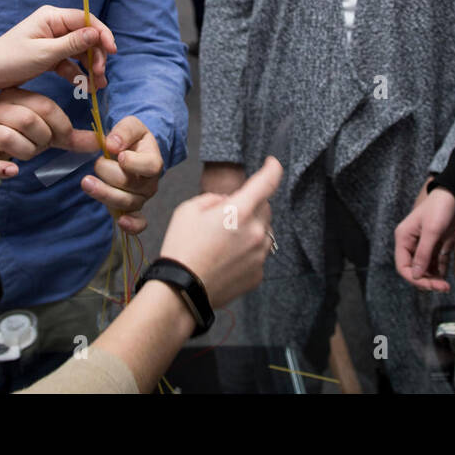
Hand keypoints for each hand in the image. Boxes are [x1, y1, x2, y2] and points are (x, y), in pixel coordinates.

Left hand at [0, 5, 115, 94]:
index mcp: (52, 17)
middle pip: (86, 37)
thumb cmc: (10, 60)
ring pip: (80, 52)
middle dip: (96, 56)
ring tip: (97, 86)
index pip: (86, 20)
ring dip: (90, 68)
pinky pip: (69, 62)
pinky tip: (84, 86)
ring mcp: (52, 40)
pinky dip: (77, 74)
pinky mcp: (49, 55)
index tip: (113, 51)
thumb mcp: (45, 53)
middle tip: (101, 75)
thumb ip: (73, 44)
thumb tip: (96, 33)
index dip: (102, 34)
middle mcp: (54, 25)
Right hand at [0, 87, 101, 178]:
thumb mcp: (48, 132)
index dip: (61, 125)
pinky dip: (0, 169)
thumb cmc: (22, 136)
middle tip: (40, 146)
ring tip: (25, 154)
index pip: (46, 105)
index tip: (62, 136)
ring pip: (12, 139)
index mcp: (17, 96)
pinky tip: (12, 172)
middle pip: (29, 120)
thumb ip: (72, 136)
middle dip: (42, 140)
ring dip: (26, 153)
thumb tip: (103, 141)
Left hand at [81, 116, 162, 234]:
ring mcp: (141, 197)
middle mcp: (150, 182)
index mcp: (153, 160)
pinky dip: (132, 226)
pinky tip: (121, 222)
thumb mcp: (131, 125)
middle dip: (109, 173)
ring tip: (86, 182)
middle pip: (131, 185)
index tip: (120, 155)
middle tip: (97, 162)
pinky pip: (137, 223)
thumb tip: (112, 145)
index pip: (150, 165)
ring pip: (126, 202)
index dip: (134, 163)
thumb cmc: (132, 138)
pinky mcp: (131, 209)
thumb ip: (123, 131)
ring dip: (104, 193)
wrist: (133, 151)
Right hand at [158, 156, 282, 307]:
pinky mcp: (257, 274)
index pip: (267, 182)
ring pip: (263, 232)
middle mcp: (256, 232)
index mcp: (239, 211)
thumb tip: (227, 203)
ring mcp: (259, 255)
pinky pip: (258, 254)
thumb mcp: (188, 210)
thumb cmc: (181, 248)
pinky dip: (247, 252)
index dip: (273, 169)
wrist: (181, 290)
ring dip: (250, 230)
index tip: (273, 163)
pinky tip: (225, 259)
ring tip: (223, 242)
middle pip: (265, 208)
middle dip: (251, 206)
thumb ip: (214, 199)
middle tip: (226, 218)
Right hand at [394, 185, 454, 292]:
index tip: (432, 286)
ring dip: (433, 278)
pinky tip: (448, 276)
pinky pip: (433, 262)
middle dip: (427, 280)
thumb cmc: (440, 208)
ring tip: (446, 285)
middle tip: (444, 288)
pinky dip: (438, 271)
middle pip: (414, 269)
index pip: (403, 266)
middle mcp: (410, 243)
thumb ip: (423, 254)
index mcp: (403, 238)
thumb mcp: (432, 231)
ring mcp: (422, 244)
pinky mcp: (433, 244)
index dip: (415, 279)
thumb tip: (416, 276)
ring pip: (424, 268)